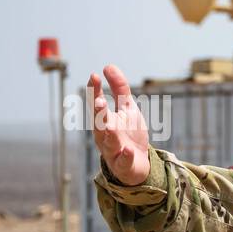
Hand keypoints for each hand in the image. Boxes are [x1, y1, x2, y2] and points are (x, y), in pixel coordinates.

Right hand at [89, 64, 150, 186]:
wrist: (138, 163)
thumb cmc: (129, 133)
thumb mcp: (127, 108)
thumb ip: (119, 89)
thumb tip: (108, 66)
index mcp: (103, 119)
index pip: (96, 103)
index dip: (94, 91)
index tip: (94, 76)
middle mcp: (104, 134)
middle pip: (99, 123)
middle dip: (98, 113)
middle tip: (99, 101)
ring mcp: (113, 150)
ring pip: (108, 142)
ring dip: (109, 134)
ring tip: (110, 125)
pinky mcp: (123, 165)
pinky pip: (122, 161)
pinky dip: (124, 156)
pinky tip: (127, 150)